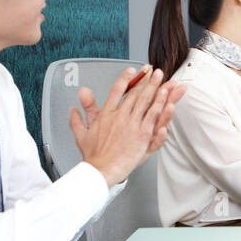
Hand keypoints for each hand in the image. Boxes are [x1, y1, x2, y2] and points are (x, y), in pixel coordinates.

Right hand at [72, 66, 185, 187]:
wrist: (101, 170)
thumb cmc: (94, 156)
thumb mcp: (81, 134)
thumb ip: (78, 118)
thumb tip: (73, 108)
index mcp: (106, 114)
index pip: (117, 91)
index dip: (125, 79)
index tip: (133, 71)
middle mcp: (120, 116)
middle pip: (135, 93)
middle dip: (145, 80)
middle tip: (152, 70)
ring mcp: (132, 125)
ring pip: (146, 102)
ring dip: (155, 88)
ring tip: (162, 78)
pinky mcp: (142, 135)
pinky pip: (153, 117)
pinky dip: (160, 106)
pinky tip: (166, 98)